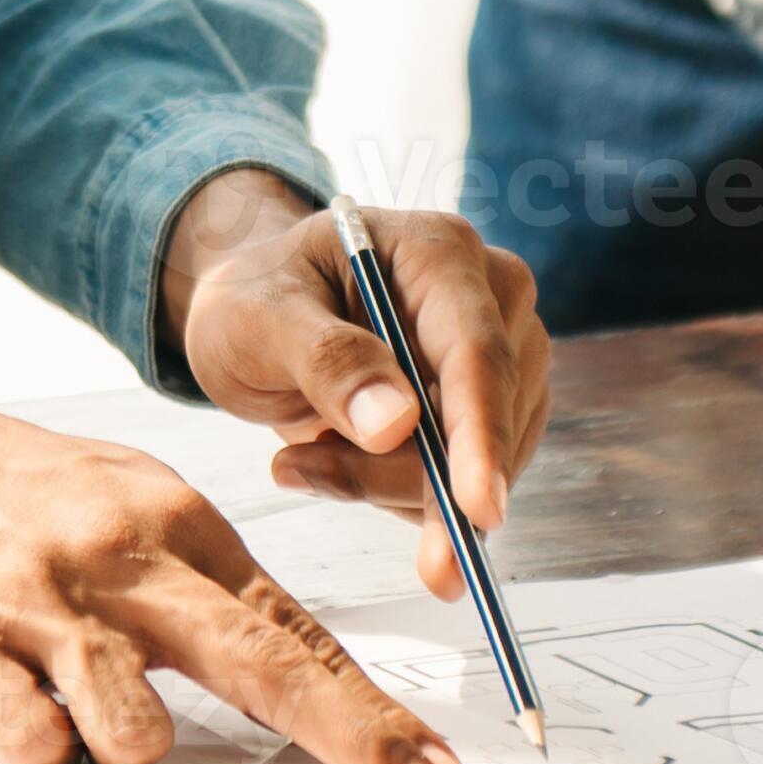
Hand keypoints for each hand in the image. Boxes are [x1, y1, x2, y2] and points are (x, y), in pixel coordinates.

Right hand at [0, 365, 469, 763]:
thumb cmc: (29, 499)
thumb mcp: (137, 513)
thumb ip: (216, 594)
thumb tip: (312, 681)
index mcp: (180, 526)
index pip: (295, 633)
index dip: (371, 712)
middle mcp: (124, 558)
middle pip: (259, 665)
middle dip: (350, 737)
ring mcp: (44, 601)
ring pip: (133, 727)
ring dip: (124, 746)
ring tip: (77, 705)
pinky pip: (30, 742)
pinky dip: (39, 750)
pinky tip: (16, 706)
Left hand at [159, 171, 552, 600]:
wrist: (262, 315)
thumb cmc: (258, 296)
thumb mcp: (260, 316)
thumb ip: (326, 360)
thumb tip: (395, 425)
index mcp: (442, 253)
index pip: (478, 353)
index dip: (481, 435)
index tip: (478, 510)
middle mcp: (492, 300)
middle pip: (477, 422)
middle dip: (391, 470)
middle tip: (294, 465)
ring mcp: (503, 361)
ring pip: (469, 468)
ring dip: (380, 482)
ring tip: (304, 450)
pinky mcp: (493, 416)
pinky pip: (455, 489)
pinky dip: (389, 492)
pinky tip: (335, 455)